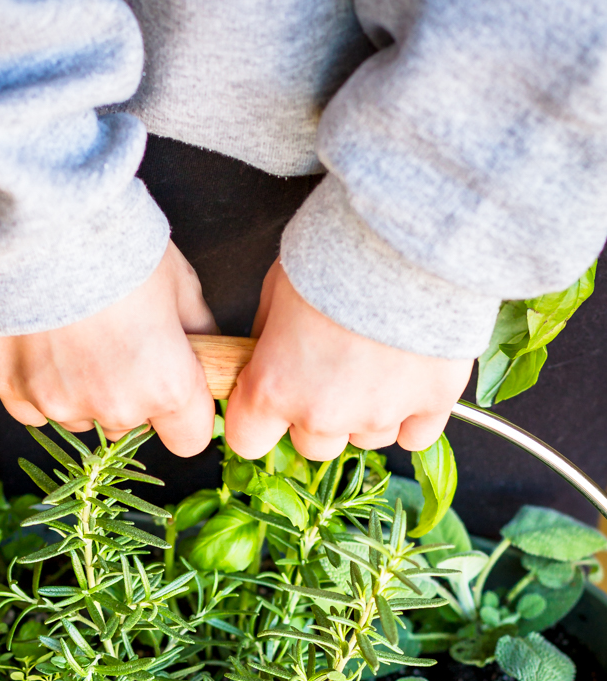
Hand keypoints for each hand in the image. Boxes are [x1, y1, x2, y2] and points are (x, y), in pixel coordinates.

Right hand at [0, 241, 217, 456]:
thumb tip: (207, 352)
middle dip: (130, 394)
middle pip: (132, 425)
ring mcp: (58, 402)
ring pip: (81, 416)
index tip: (176, 387)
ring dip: (83, 390)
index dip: (186, 413)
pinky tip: (41, 342)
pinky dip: (39, 384)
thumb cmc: (115, 244)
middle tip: (116, 340)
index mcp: (165, 386)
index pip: (189, 439)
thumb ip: (199, 333)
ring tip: (74, 334)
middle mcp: (113, 406)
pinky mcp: (11, 390)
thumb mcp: (180, 283)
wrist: (37, 216)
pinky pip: (32, 408)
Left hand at [225, 260, 472, 460]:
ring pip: (366, 439)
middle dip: (317, 415)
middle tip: (332, 369)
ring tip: (379, 362)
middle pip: (313, 446)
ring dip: (366, 413)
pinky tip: (411, 379)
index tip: (268, 399)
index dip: (256, 420)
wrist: (407, 234)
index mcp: (273, 388)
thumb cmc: (335, 251)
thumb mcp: (275, 288)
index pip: (248, 441)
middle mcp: (324, 414)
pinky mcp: (432, 404)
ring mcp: (381, 414)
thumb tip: (267, 356)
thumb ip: (267, 337)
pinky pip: (416, 436)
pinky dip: (413, 414)